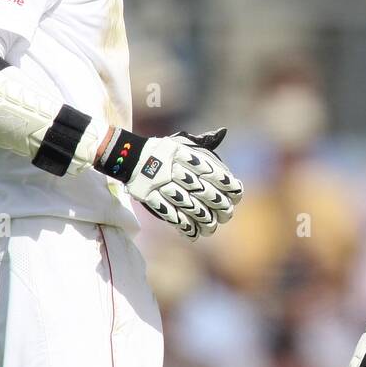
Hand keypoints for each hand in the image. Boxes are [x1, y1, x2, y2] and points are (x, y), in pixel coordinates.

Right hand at [97, 126, 242, 237]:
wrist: (129, 156)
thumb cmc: (162, 151)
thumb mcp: (181, 142)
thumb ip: (203, 141)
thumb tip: (223, 132)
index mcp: (185, 155)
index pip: (212, 171)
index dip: (227, 185)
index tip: (237, 194)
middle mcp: (175, 169)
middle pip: (204, 191)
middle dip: (219, 205)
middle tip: (226, 213)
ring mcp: (162, 184)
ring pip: (189, 206)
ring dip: (204, 219)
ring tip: (212, 226)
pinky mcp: (151, 197)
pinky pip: (170, 214)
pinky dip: (184, 226)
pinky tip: (194, 233)